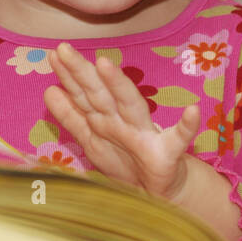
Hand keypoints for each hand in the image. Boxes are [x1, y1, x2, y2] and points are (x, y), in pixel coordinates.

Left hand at [42, 42, 200, 201]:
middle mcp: (125, 120)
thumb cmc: (126, 161)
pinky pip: (180, 139)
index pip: (85, 94)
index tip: (54, 54)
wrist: (159, 192)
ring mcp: (146, 135)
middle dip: (82, 72)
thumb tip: (49, 90)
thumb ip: (72, 117)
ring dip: (120, 85)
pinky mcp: (168, 153)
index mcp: (107, 118)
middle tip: (63, 48)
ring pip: (131, 106)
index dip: (69, 76)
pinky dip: (188, 125)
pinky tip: (192, 111)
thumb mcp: (94, 140)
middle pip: (101, 93)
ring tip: (105, 65)